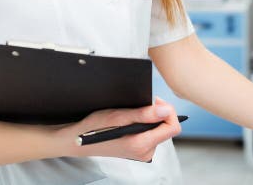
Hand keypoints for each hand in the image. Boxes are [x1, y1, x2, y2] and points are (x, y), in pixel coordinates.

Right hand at [57, 97, 181, 161]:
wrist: (80, 140)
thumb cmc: (95, 127)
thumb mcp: (118, 116)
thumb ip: (144, 115)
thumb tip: (166, 110)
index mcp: (141, 144)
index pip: (172, 127)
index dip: (168, 110)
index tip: (155, 101)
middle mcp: (145, 152)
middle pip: (166, 127)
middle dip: (157, 112)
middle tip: (141, 102)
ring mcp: (143, 152)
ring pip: (158, 128)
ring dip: (149, 116)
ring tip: (132, 111)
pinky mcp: (139, 149)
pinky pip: (150, 132)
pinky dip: (144, 122)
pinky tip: (130, 119)